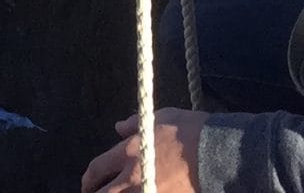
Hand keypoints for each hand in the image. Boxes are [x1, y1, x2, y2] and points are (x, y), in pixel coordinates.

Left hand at [82, 112, 206, 192]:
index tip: (87, 183)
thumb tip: (119, 126)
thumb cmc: (189, 130)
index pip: (98, 168)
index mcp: (129, 153)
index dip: (88, 179)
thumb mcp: (160, 117)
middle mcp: (133, 177)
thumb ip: (135, 123)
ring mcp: (148, 192)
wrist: (215, 153)